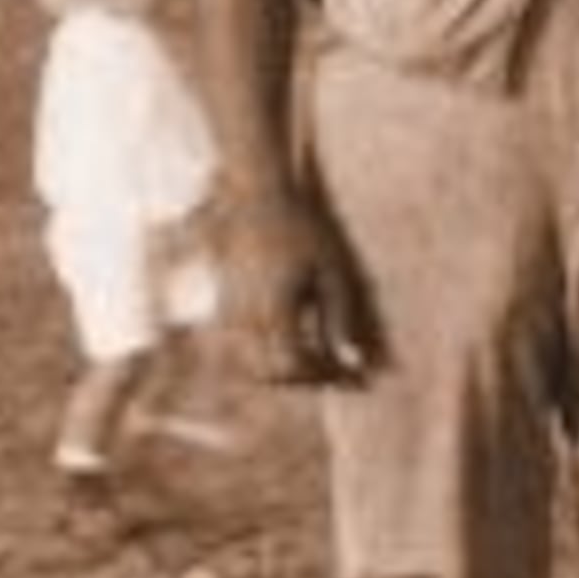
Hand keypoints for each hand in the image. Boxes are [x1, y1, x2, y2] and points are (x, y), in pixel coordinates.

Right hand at [220, 187, 375, 388]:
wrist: (257, 198)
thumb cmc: (301, 230)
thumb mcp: (331, 273)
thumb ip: (340, 320)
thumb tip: (352, 362)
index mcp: (274, 310)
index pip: (296, 367)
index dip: (325, 377)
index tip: (353, 375)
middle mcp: (247, 318)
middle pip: (272, 374)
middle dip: (306, 379)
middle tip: (338, 372)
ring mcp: (231, 313)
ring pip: (253, 365)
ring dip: (285, 370)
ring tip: (319, 356)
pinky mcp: (225, 305)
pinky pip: (243, 347)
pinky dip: (268, 354)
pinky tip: (296, 337)